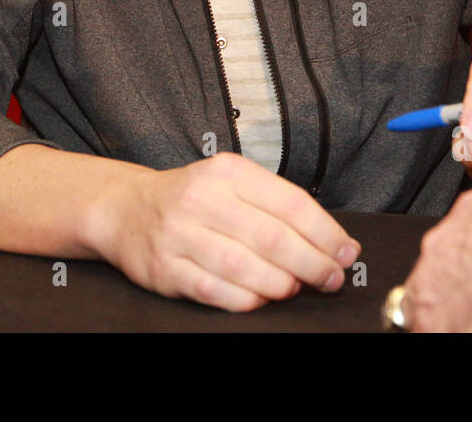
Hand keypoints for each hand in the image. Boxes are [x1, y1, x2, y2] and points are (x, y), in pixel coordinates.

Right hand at [86, 152, 360, 311]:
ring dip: (281, 284)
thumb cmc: (191, 198)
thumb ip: (275, 206)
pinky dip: (245, 299)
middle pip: (272, 237)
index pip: (290, 202)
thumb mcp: (231, 182)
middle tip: (330, 278)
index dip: (325, 233)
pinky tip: (260, 298)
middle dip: (311, 263)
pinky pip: (215, 290)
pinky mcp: (165, 268)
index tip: (346, 252)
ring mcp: (180, 234)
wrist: (126, 208)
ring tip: (294, 288)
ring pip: (245, 266)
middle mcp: (202, 198)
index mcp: (227, 171)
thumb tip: (332, 242)